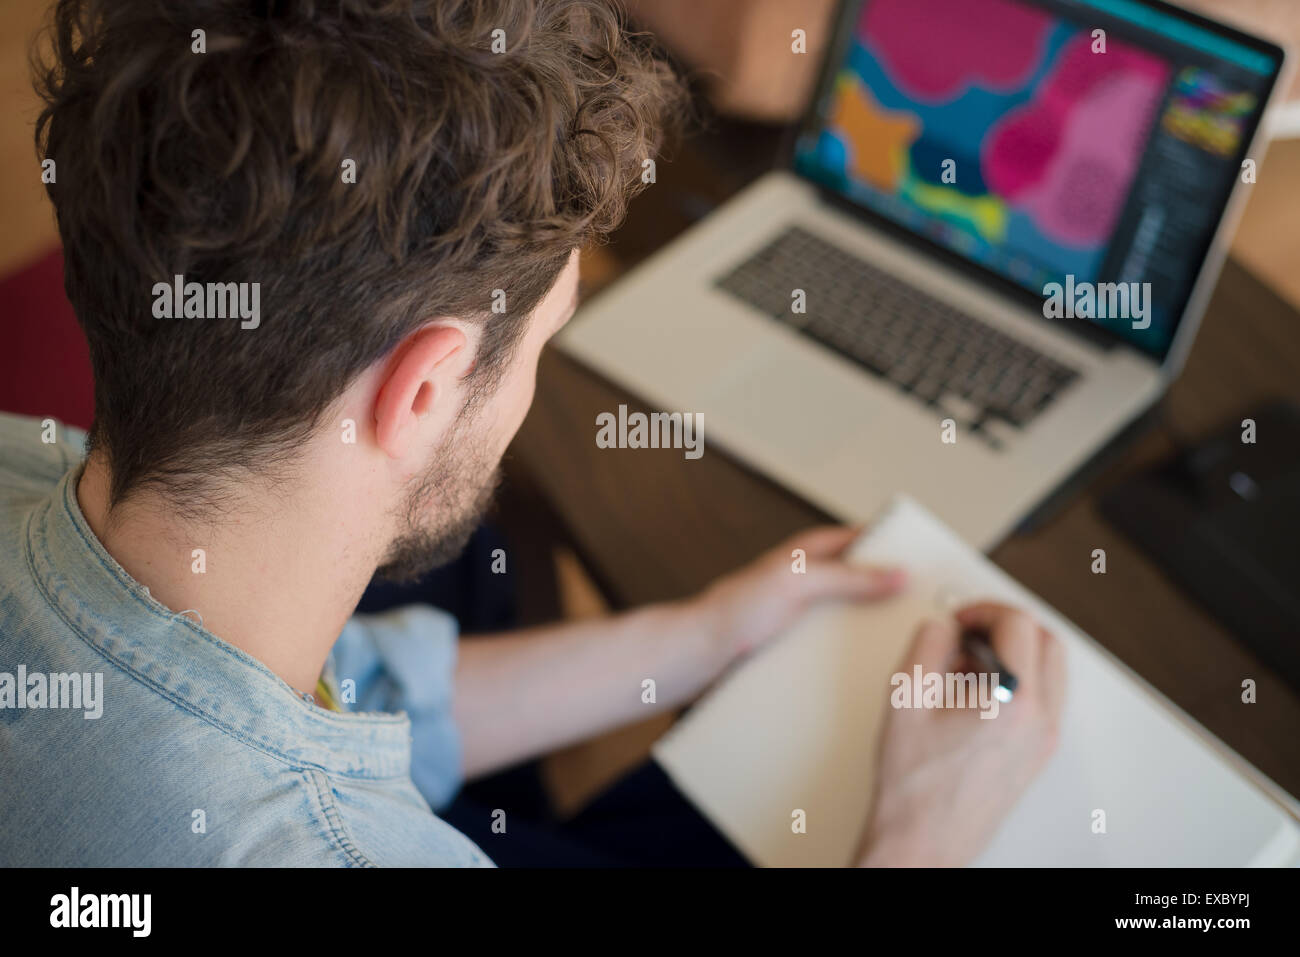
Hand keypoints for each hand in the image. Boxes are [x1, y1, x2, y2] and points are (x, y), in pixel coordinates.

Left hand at [692, 525, 905, 665]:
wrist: (699, 654)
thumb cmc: (733, 609)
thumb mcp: (797, 583)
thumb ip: (846, 576)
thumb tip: (895, 573)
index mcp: (809, 553)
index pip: (862, 539)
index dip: (893, 546)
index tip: (926, 558)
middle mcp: (809, 580)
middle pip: (862, 580)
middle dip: (890, 592)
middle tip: (924, 606)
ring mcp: (804, 613)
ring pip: (851, 616)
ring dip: (871, 628)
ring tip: (901, 641)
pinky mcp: (797, 643)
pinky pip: (835, 645)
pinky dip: (852, 653)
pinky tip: (867, 667)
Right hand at [857, 601, 1065, 866]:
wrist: (922, 841)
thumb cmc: (914, 785)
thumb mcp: (905, 697)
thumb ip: (927, 645)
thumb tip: (943, 629)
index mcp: (1012, 700)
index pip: (1017, 625)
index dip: (983, 609)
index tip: (959, 618)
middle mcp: (1039, 720)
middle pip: (1046, 641)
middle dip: (1006, 625)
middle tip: (969, 630)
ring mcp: (1043, 740)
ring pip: (1052, 669)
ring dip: (1017, 651)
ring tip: (971, 660)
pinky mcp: (1037, 755)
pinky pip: (1045, 698)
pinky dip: (1021, 679)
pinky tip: (979, 690)